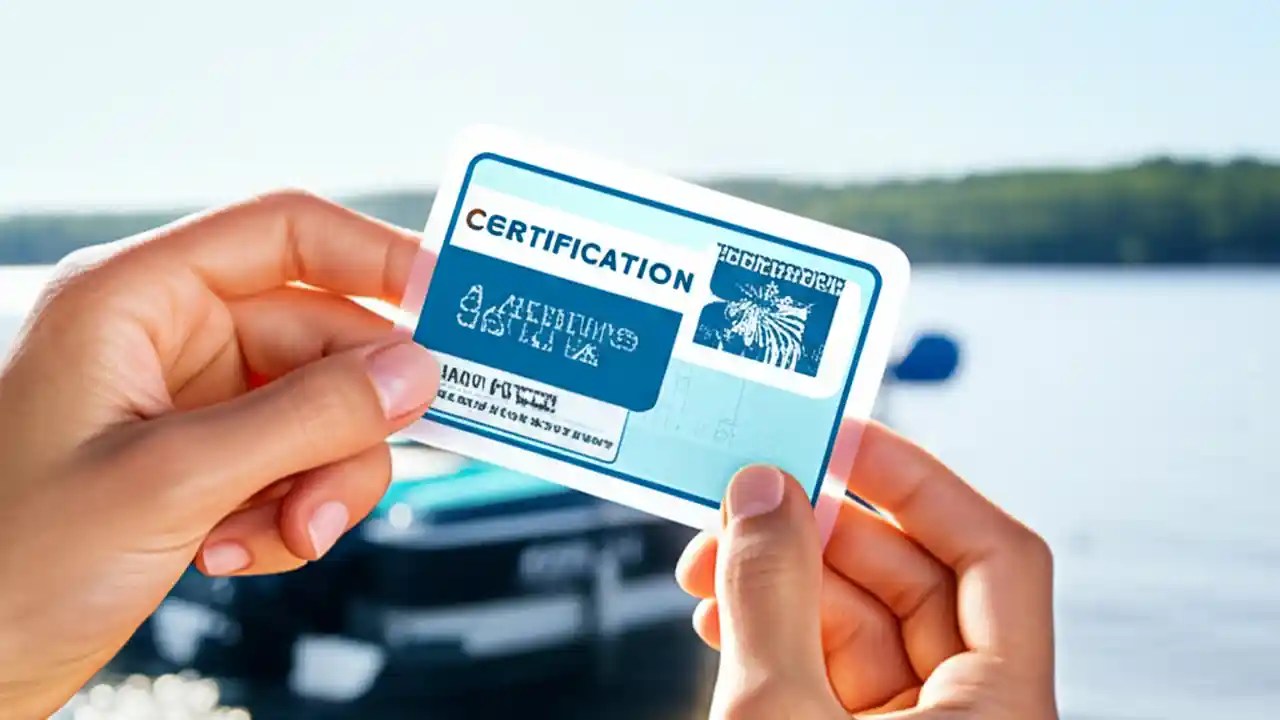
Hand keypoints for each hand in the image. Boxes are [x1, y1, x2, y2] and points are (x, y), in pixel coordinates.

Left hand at [0, 191, 439, 715]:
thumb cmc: (6, 564)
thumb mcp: (173, 480)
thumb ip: (305, 417)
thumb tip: (410, 373)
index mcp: (135, 300)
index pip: (285, 235)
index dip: (375, 257)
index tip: (447, 302)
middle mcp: (166, 340)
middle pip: (320, 341)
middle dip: (345, 423)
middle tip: (347, 482)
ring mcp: (187, 405)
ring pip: (318, 413)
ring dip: (321, 482)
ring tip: (281, 534)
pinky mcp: (201, 464)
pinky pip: (295, 465)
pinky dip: (292, 512)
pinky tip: (240, 549)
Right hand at [675, 421, 1057, 718]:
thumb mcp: (779, 713)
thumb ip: (771, 596)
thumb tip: (765, 497)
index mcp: (1000, 710)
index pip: (996, 555)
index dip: (920, 483)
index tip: (846, 441)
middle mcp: (969, 716)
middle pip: (914, 579)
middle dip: (819, 532)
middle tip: (751, 498)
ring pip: (860, 622)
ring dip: (778, 582)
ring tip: (713, 564)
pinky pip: (825, 666)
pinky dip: (773, 634)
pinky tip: (722, 615)